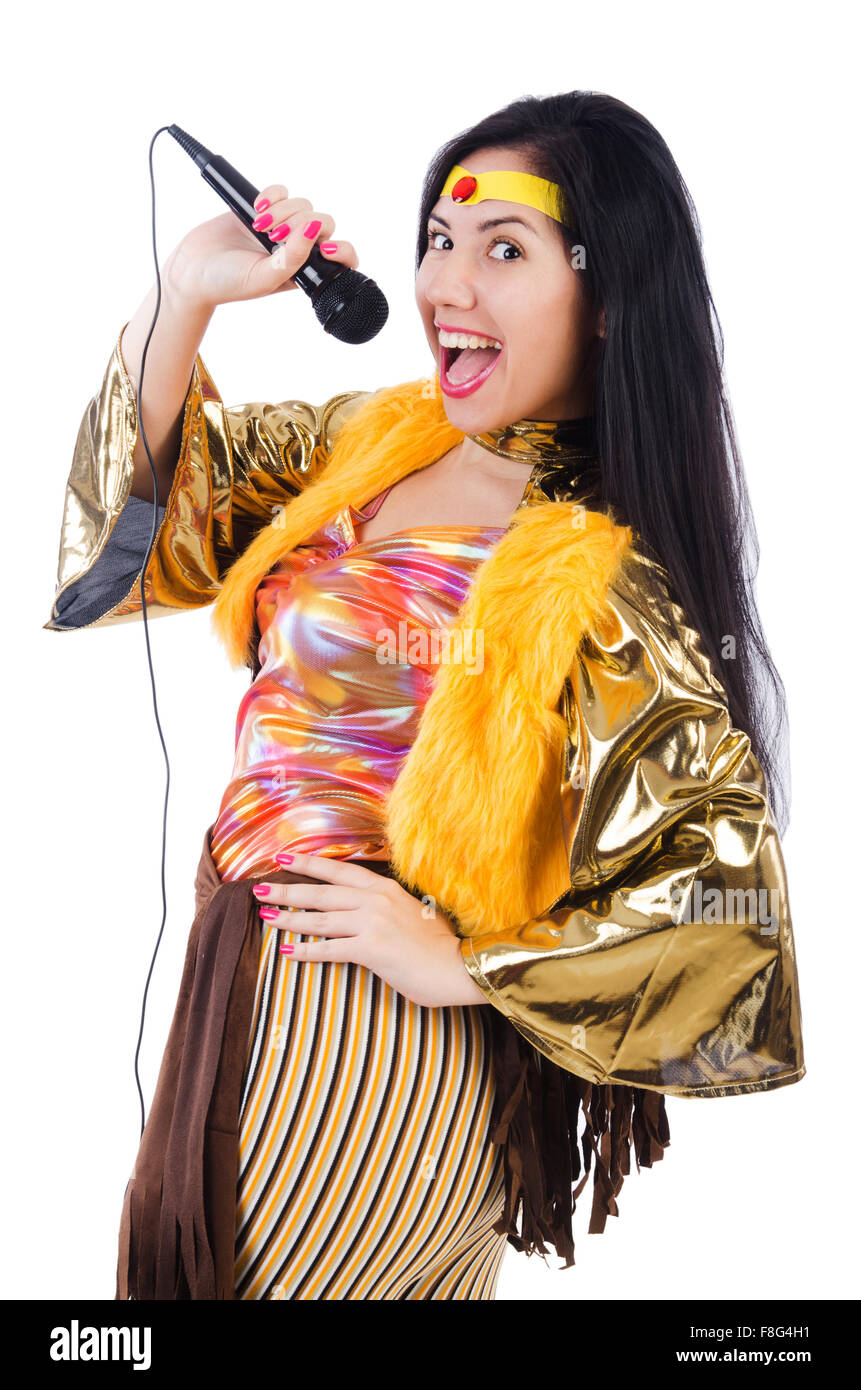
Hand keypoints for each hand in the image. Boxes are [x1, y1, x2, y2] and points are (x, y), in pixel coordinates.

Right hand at [164, 183, 360, 311]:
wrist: (192, 269)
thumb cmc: (227, 283)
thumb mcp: (265, 277)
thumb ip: (293, 257)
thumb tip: (314, 230)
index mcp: (304, 272)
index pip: (341, 258)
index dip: (342, 250)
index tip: (326, 248)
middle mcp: (297, 250)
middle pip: (322, 224)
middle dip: (300, 224)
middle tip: (273, 236)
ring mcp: (280, 228)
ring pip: (303, 205)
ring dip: (282, 210)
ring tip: (258, 225)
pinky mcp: (263, 210)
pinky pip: (281, 192)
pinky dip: (273, 195)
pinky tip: (256, 208)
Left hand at [251, 852, 487, 1008]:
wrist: (459, 965)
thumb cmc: (438, 945)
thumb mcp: (411, 912)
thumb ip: (386, 906)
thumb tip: (365, 906)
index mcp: (385, 888)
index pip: (338, 872)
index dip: (308, 864)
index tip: (283, 858)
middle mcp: (375, 900)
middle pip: (321, 893)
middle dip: (287, 890)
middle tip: (259, 888)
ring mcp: (373, 923)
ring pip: (320, 919)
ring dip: (289, 918)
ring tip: (266, 917)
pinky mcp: (372, 948)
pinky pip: (330, 949)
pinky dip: (306, 950)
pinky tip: (287, 950)